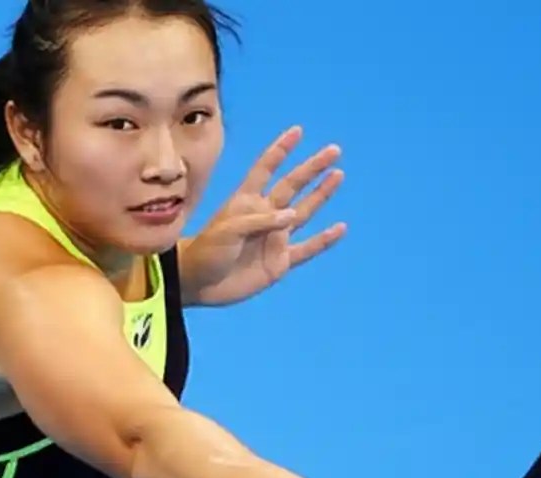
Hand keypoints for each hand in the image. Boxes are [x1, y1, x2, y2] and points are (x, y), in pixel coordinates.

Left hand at [185, 126, 345, 305]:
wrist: (199, 284)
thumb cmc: (206, 250)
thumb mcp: (227, 231)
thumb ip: (259, 221)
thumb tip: (291, 216)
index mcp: (247, 201)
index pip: (266, 169)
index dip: (280, 150)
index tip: (297, 131)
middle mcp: (265, 215)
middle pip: (293, 186)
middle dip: (312, 168)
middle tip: (334, 150)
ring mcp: (275, 238)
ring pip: (305, 212)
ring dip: (321, 194)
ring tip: (338, 175)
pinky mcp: (280, 261)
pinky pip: (308, 248)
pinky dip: (324, 240)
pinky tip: (341, 228)